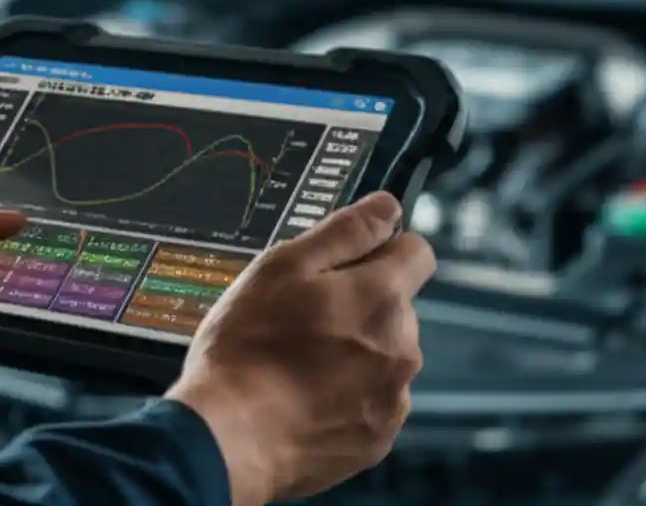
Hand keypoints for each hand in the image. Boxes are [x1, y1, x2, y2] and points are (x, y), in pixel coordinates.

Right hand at [167, 192, 433, 505]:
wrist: (229, 438)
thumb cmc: (248, 347)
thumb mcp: (284, 266)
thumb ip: (346, 231)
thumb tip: (388, 207)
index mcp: (384, 296)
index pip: (417, 252)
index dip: (382, 250)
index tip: (346, 266)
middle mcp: (403, 346)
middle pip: (397, 307)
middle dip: (361, 306)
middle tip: (302, 320)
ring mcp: (393, 397)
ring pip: (384, 356)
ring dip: (355, 353)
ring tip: (297, 365)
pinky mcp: (378, 438)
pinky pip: (372, 402)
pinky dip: (347, 397)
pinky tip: (304, 399)